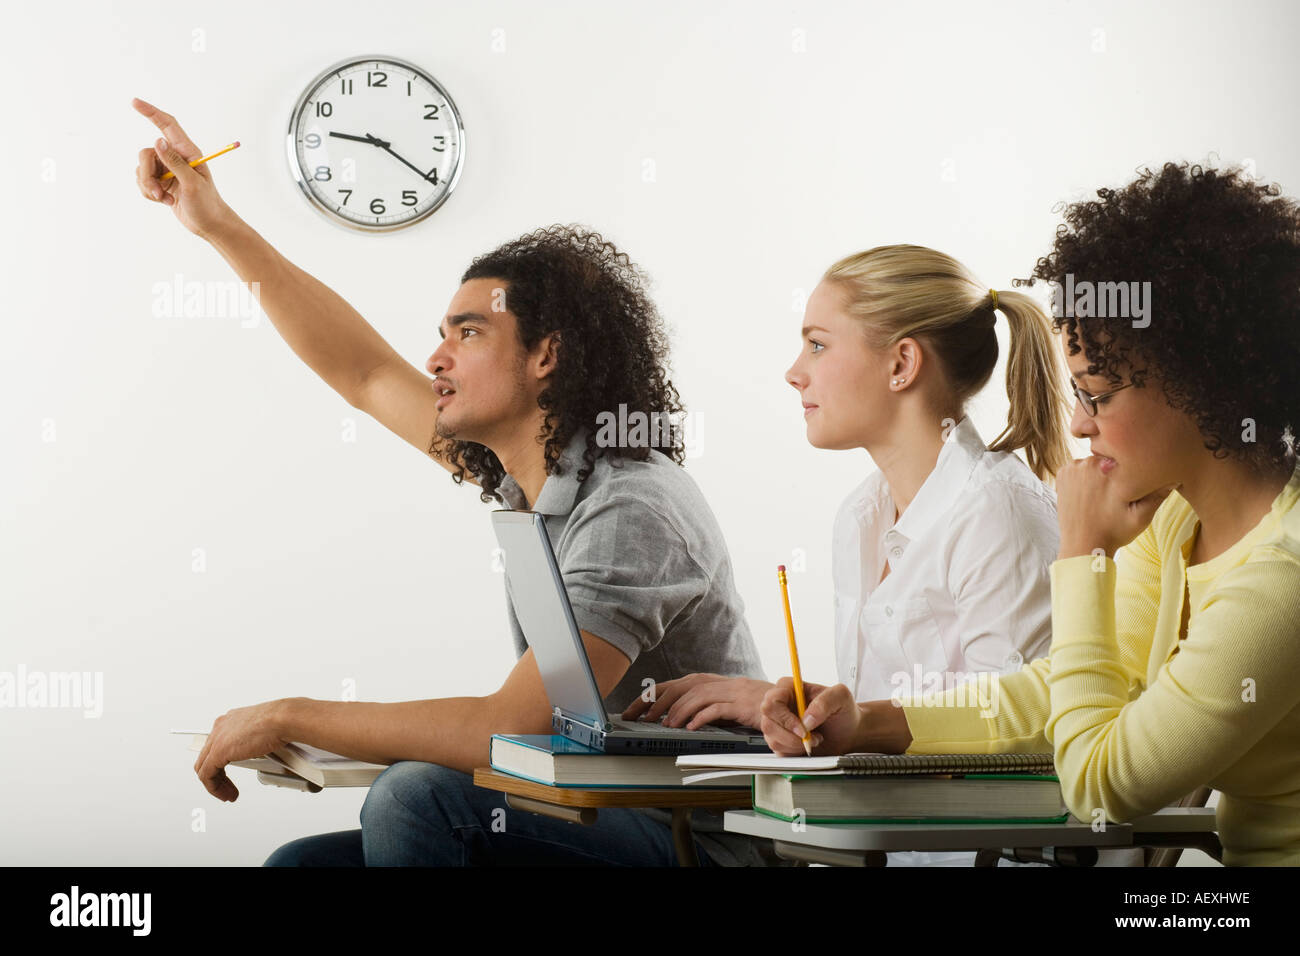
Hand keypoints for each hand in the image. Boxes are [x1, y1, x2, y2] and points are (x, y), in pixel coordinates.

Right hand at [132, 97, 234, 238]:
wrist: (209, 224)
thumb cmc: (207, 204)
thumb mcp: (192, 183)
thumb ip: (175, 162)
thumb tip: (158, 141)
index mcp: (188, 151)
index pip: (167, 125)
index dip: (151, 112)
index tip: (134, 102)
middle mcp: (175, 157)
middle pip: (146, 153)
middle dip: (146, 175)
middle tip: (157, 192)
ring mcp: (166, 169)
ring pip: (142, 169)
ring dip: (149, 187)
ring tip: (165, 199)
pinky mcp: (160, 181)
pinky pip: (143, 182)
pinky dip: (150, 194)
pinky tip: (166, 201)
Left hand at [193, 700, 289, 801]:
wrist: (283, 719)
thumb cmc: (281, 721)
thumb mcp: (265, 731)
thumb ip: (257, 741)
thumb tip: (265, 752)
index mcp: (231, 720)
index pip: (216, 745)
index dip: (222, 764)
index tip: (230, 774)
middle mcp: (221, 727)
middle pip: (208, 757)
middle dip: (218, 776)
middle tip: (228, 788)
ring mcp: (218, 738)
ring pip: (204, 767)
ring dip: (216, 785)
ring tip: (227, 795)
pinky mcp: (218, 752)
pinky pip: (206, 775)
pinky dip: (214, 788)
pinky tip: (224, 794)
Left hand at [620, 673, 772, 729]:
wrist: (788, 706)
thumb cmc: (756, 708)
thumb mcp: (726, 705)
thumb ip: (705, 706)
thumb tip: (675, 717)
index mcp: (714, 682)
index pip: (676, 684)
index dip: (653, 695)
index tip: (634, 709)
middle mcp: (720, 683)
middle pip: (682, 686)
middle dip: (658, 702)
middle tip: (641, 717)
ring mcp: (732, 691)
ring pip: (697, 695)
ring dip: (678, 710)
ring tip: (665, 725)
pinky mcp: (744, 704)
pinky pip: (719, 708)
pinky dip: (702, 717)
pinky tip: (690, 727)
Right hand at [759, 679, 862, 755]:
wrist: (848, 731)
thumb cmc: (843, 711)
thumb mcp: (841, 697)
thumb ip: (825, 701)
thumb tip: (807, 719)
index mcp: (789, 688)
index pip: (771, 702)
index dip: (785, 718)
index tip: (803, 729)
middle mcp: (780, 705)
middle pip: (768, 723)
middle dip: (792, 736)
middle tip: (811, 737)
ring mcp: (777, 723)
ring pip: (772, 740)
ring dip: (796, 745)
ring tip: (814, 739)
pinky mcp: (780, 740)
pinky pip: (778, 752)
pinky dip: (795, 753)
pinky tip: (807, 746)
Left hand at [1056, 456, 1175, 558]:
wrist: (1082, 545)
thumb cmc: (1114, 532)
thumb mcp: (1142, 516)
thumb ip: (1157, 494)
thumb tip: (1175, 476)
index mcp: (1109, 469)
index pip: (1126, 454)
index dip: (1131, 467)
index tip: (1131, 481)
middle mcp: (1088, 463)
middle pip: (1108, 457)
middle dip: (1114, 470)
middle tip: (1117, 492)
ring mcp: (1072, 468)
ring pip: (1092, 461)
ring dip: (1097, 473)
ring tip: (1101, 496)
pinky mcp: (1061, 474)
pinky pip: (1077, 468)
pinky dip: (1083, 477)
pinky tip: (1089, 494)